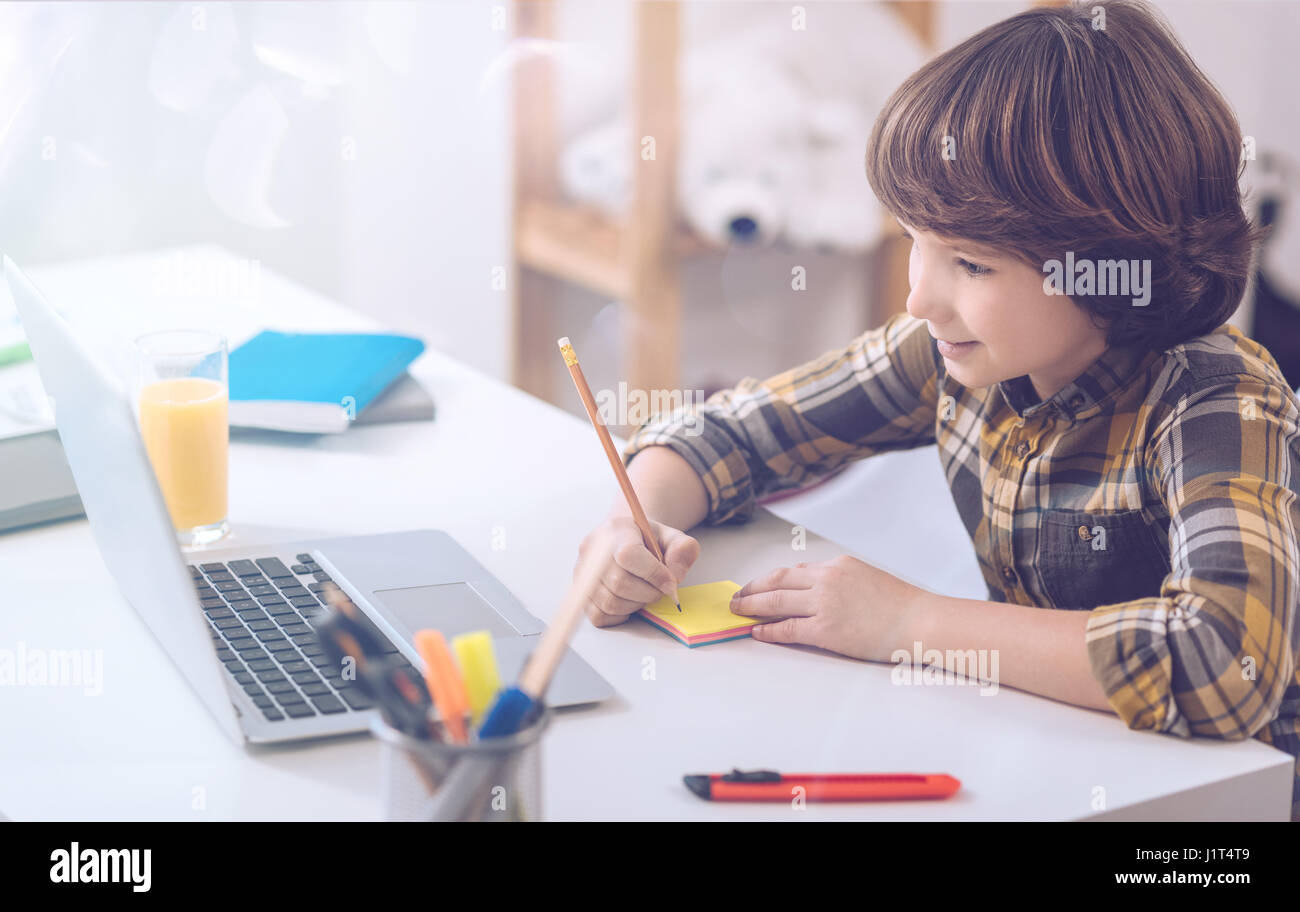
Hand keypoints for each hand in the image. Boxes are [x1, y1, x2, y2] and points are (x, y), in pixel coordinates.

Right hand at [576, 515, 699, 627]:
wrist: (625, 539)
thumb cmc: (648, 541)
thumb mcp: (672, 537)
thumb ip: (683, 550)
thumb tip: (675, 576)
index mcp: (616, 530)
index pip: (628, 555)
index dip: (653, 574)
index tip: (670, 583)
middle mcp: (592, 550)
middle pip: (619, 583)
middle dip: (648, 593)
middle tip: (659, 589)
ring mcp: (582, 572)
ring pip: (609, 602)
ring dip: (635, 605)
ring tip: (644, 593)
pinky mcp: (581, 592)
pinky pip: (599, 615)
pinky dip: (620, 614)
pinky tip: (629, 600)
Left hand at [729, 555, 930, 661]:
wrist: (920, 621)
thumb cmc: (899, 604)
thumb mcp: (865, 577)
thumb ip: (837, 579)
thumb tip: (810, 583)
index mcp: (837, 565)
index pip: (795, 569)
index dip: (772, 580)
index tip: (759, 586)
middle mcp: (827, 579)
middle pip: (777, 580)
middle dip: (752, 588)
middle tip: (737, 596)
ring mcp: (825, 604)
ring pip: (776, 601)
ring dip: (751, 606)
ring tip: (737, 611)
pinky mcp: (825, 629)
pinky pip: (787, 628)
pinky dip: (768, 630)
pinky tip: (757, 631)